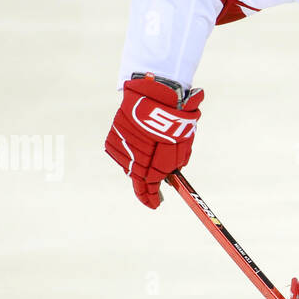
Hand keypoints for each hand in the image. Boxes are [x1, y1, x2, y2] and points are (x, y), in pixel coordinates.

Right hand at [105, 72, 203, 208]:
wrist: (156, 93)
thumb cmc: (175, 119)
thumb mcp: (183, 145)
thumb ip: (176, 163)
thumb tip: (170, 175)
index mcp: (154, 163)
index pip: (148, 189)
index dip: (151, 199)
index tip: (155, 205)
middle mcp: (135, 157)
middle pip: (138, 179)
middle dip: (147, 186)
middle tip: (155, 192)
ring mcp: (123, 146)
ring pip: (129, 165)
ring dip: (138, 167)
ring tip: (150, 160)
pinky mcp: (115, 135)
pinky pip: (121, 151)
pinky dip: (130, 153)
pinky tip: (139, 147)